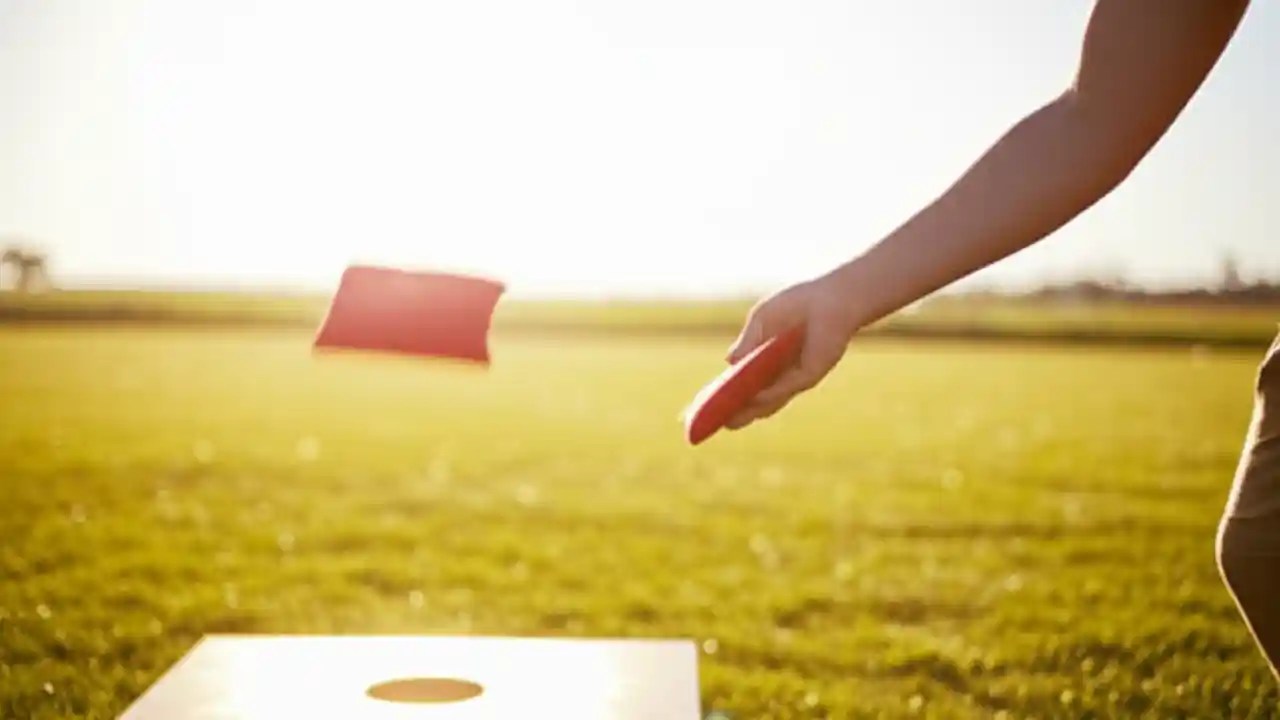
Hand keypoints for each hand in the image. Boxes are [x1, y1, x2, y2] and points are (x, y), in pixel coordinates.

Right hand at [724, 272, 859, 429]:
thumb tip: (728, 363)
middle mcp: (779, 376)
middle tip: (709, 423)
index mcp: (766, 363)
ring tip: (725, 421)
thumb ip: (746, 344)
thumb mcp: (761, 322)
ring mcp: (794, 378)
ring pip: (767, 402)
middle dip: (732, 412)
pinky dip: (767, 396)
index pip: (740, 386)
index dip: (721, 397)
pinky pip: (784, 389)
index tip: (698, 407)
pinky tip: (750, 401)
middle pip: (752, 401)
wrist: (830, 298)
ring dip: (747, 412)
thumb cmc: (797, 305)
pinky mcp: (809, 375)